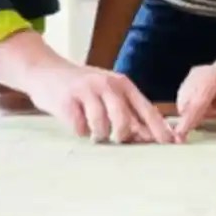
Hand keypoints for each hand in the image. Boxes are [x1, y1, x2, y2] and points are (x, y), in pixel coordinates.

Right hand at [0, 30, 174, 144]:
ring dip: (98, 134)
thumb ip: (128, 111)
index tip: (170, 143)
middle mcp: (107, 84)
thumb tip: (150, 137)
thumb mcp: (109, 93)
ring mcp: (86, 91)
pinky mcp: (67, 101)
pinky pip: (80, 128)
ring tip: (91, 127)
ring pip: (101, 127)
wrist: (45, 71)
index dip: (158, 128)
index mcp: (122, 83)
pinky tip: (75, 120)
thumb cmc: (83, 87)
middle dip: (122, 136)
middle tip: (115, 137)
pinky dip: (79, 131)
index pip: (146, 109)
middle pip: (124, 121)